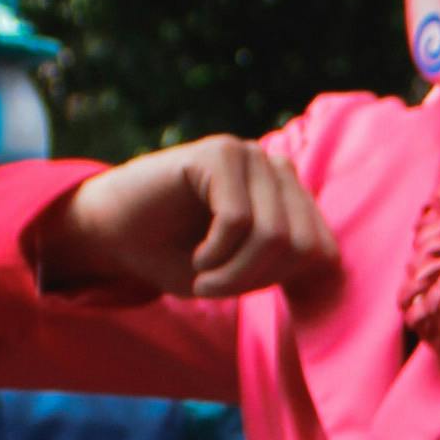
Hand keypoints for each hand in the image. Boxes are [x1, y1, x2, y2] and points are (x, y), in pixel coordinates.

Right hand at [51, 136, 339, 304]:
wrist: (111, 234)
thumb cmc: (177, 255)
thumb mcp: (243, 272)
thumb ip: (288, 263)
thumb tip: (329, 262)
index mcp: (291, 197)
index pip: (323, 252)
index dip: (280, 283)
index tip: (239, 286)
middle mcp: (277, 169)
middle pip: (301, 245)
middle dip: (257, 280)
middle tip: (215, 287)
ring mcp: (250, 155)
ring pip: (273, 235)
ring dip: (234, 274)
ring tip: (202, 276)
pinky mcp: (220, 152)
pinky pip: (238, 220)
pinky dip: (215, 255)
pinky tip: (195, 257)